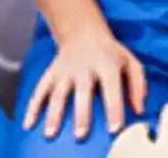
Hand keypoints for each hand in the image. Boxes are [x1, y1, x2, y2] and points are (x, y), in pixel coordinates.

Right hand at [22, 29, 146, 140]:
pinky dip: (32, 107)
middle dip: (81, 114)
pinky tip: (28, 124)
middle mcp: (84, 67)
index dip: (114, 108)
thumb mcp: (131, 62)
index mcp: (107, 65)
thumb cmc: (111, 54)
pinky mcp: (51, 74)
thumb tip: (140, 110)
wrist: (83, 32)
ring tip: (50, 134)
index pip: (111, 87)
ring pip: (58, 93)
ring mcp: (65, 71)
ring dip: (53, 114)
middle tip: (80, 135)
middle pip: (82, 92)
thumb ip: (138, 85)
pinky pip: (39, 91)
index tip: (114, 129)